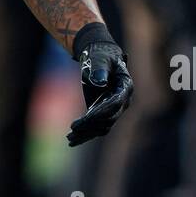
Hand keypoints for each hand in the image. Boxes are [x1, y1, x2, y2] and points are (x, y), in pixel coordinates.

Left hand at [67, 23, 133, 146]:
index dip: (102, 111)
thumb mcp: (100, 58)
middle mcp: (122, 101)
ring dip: (86, 133)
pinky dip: (84, 134)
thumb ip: (100, 68)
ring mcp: (113, 109)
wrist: (100, 59)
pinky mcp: (102, 113)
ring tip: (70, 138)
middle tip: (74, 129)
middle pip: (109, 118)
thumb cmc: (100, 56)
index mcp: (125, 86)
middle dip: (91, 124)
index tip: (87, 117)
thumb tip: (99, 82)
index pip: (116, 103)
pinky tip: (71, 140)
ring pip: (102, 127)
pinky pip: (95, 127)